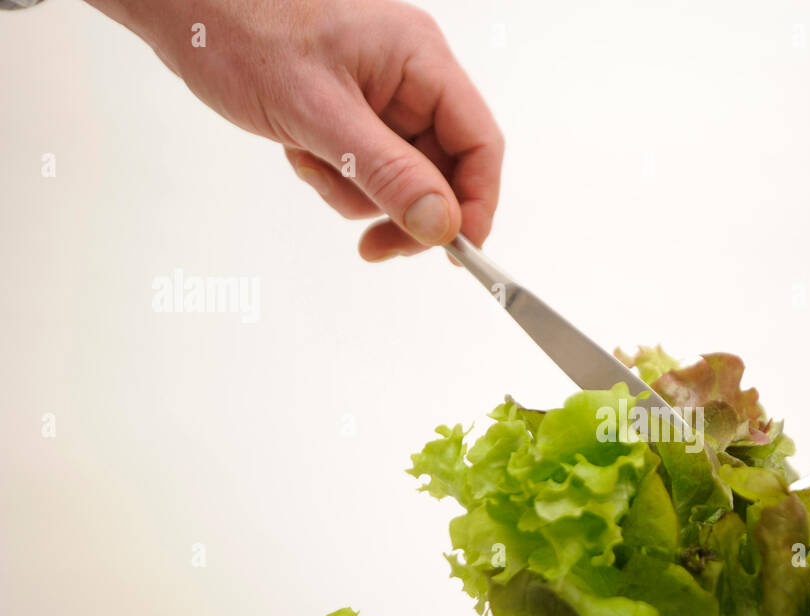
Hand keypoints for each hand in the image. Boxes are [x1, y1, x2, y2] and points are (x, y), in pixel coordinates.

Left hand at [87, 0, 502, 260]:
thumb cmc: (243, 35)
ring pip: (402, 178)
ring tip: (310, 164)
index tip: (453, 253)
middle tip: (375, 248)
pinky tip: (299, 154)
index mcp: (420, 60)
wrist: (184, 8)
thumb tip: (443, 225)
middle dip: (406, 209)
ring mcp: (383, 95)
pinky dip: (337, 178)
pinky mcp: (352, 112)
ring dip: (359, 191)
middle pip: (444, 169)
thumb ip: (387, 172)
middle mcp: (411, 76)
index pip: (479, 143)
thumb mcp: (319, 113)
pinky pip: (367, 169)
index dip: (476, 203)